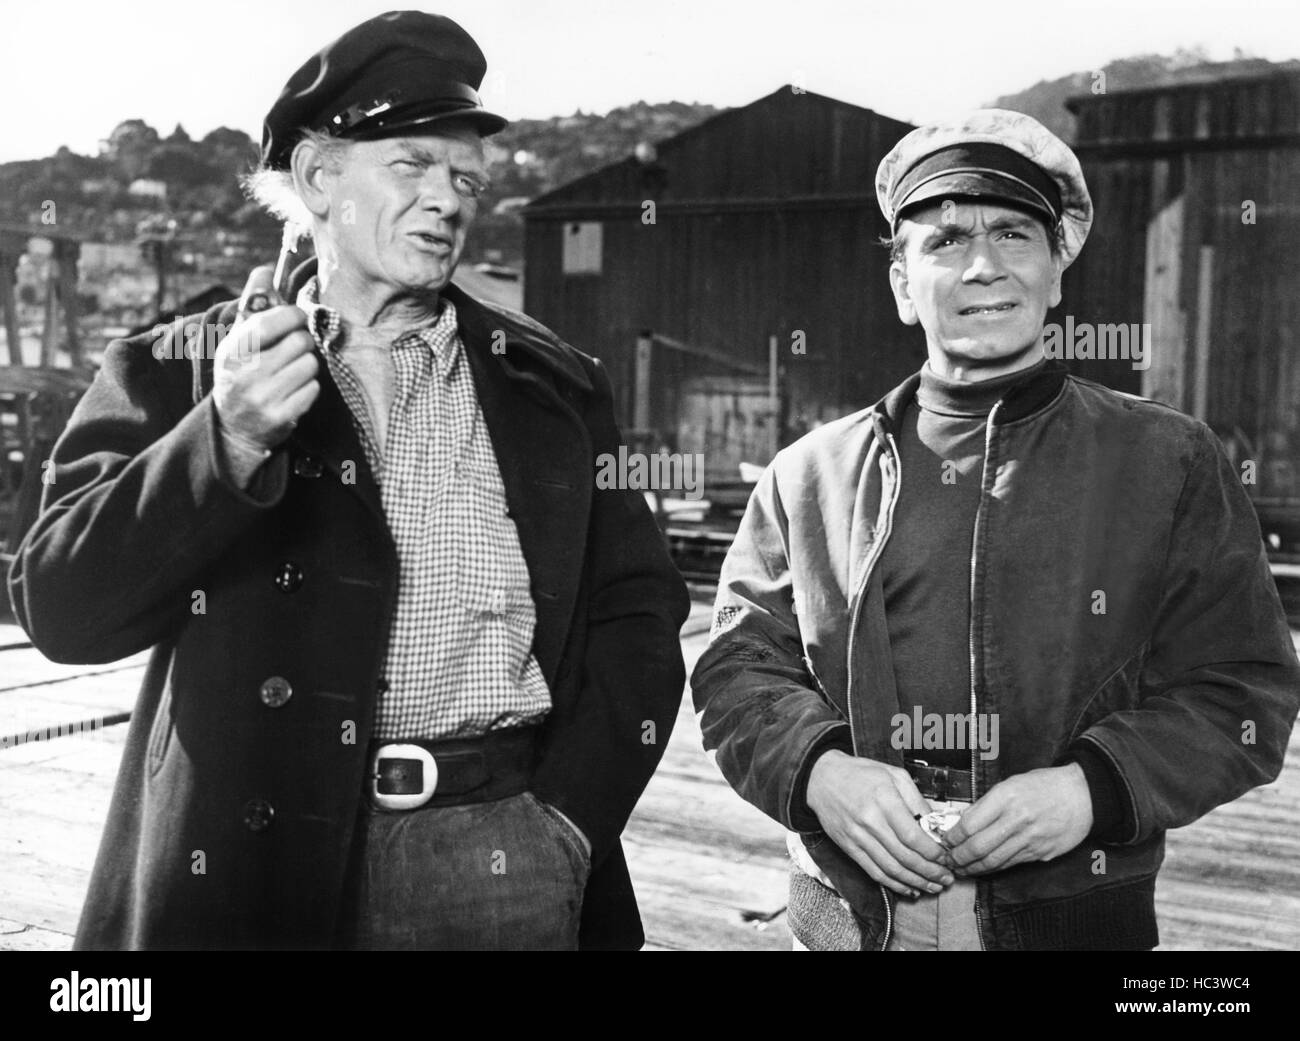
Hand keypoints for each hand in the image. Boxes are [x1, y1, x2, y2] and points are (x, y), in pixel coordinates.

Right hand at [214, 304, 319, 450]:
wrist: (234, 427)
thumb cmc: (242, 372)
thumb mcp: (239, 339)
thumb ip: (254, 304)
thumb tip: (265, 271)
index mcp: (232, 350)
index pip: (269, 322)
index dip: (292, 315)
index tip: (297, 317)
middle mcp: (244, 375)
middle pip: (300, 343)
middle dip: (303, 342)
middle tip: (294, 349)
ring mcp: (262, 398)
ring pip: (310, 365)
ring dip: (307, 366)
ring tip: (291, 372)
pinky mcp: (280, 417)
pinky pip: (313, 390)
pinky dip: (308, 389)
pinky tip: (293, 392)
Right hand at [805, 750, 954, 897]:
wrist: (820, 778)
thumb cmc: (859, 773)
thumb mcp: (893, 773)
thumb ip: (916, 798)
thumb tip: (934, 824)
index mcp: (884, 799)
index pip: (912, 835)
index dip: (932, 852)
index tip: (946, 858)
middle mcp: (870, 821)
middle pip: (904, 856)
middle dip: (930, 872)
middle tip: (946, 878)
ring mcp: (857, 837)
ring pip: (891, 869)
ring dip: (916, 882)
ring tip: (933, 886)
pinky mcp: (849, 848)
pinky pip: (874, 872)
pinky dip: (894, 884)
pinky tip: (909, 888)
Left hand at [944, 764, 1092, 874]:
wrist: (1083, 795)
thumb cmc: (1045, 785)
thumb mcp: (1011, 784)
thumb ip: (987, 804)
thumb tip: (963, 822)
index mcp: (1006, 797)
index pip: (969, 824)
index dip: (952, 837)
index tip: (944, 840)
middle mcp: (1017, 820)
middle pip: (978, 847)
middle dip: (958, 857)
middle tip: (947, 860)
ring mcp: (1030, 839)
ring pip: (993, 861)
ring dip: (972, 868)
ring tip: (960, 869)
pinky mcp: (1041, 853)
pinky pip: (1011, 864)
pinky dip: (993, 868)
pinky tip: (983, 869)